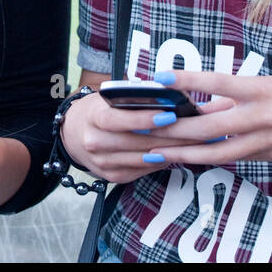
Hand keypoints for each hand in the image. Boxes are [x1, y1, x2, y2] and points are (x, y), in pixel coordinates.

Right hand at [58, 87, 231, 183]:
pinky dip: (161, 161)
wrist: (73, 134)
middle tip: (198, 129)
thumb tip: (170, 94)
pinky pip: (142, 170)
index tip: (169, 115)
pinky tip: (179, 153)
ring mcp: (103, 163)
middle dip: (170, 136)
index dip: (143, 119)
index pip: (118, 119)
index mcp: (93, 117)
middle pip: (137, 142)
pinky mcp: (112, 177)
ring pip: (143, 159)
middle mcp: (95, 142)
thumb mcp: (109, 97)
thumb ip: (133, 97)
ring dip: (172, 150)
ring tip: (196, 141)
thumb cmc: (98, 110)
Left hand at [134, 69, 271, 165]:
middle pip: (212, 126)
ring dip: (185, 153)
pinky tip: (188, 156)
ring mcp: (268, 141)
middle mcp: (264, 117)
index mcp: (262, 89)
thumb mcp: (267, 83)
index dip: (189, 81)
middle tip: (147, 127)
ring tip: (157, 152)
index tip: (161, 78)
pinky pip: (235, 157)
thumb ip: (232, 97)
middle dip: (176, 129)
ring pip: (219, 152)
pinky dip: (210, 157)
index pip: (218, 83)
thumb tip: (196, 105)